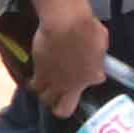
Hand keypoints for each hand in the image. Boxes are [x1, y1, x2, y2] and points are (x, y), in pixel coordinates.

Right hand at [26, 0, 108, 118]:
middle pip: (61, 109)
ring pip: (45, 99)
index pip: (96, 85)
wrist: (65, 23)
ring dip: (46, 94)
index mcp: (91, 76)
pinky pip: (33, 84)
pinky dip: (33, 82)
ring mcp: (53, 80)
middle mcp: (71, 84)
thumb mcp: (100, 42)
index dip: (89, 85)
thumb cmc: (87, 28)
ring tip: (47, 86)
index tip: (86, 80)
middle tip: (62, 94)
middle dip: (62, 104)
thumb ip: (98, 58)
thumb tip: (97, 64)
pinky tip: (34, 77)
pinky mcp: (38, 71)